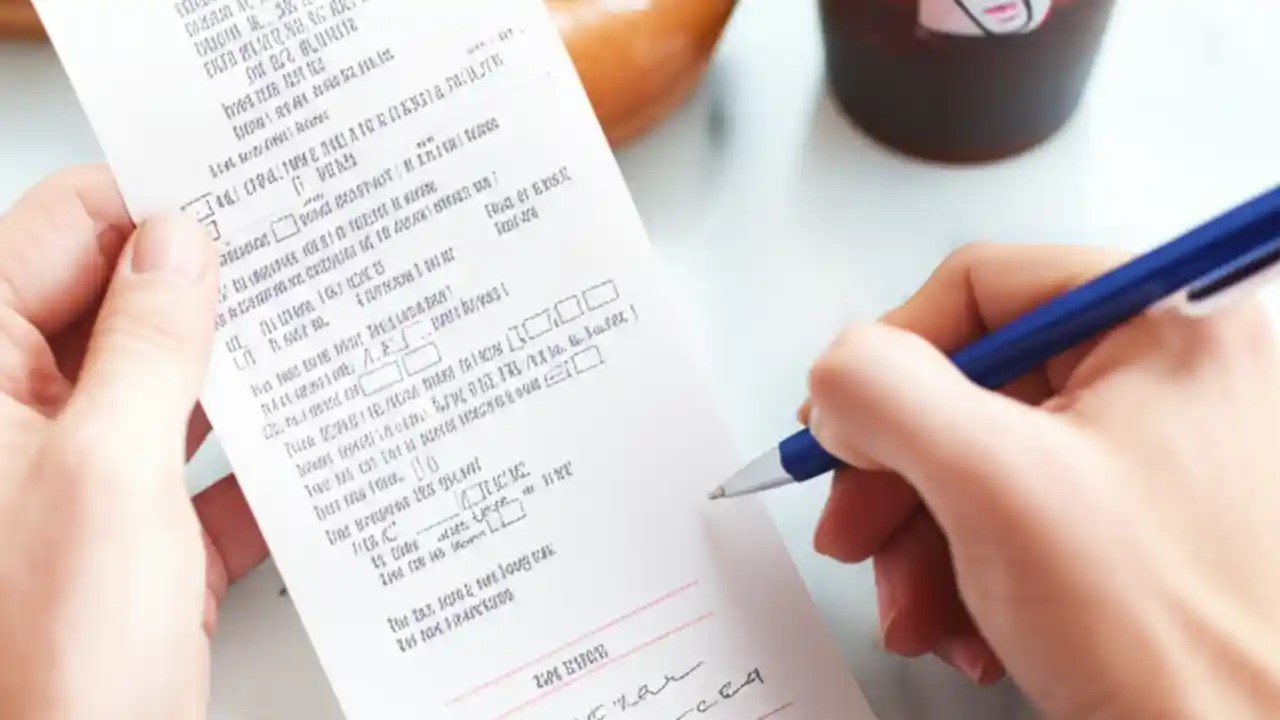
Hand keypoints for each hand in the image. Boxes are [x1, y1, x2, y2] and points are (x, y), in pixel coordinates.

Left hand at [0, 166, 265, 717]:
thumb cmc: (52, 666)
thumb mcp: (111, 473)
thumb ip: (149, 347)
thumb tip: (180, 246)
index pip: (55, 237)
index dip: (142, 207)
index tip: (228, 196)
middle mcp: (20, 422)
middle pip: (117, 308)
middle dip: (206, 288)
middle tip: (290, 260)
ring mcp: (83, 479)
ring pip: (169, 386)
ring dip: (240, 372)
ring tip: (315, 341)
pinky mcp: (139, 536)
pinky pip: (205, 470)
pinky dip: (259, 461)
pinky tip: (311, 452)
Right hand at [803, 243, 1279, 718]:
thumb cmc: (1183, 644)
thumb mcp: (994, 488)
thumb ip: (887, 395)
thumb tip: (836, 372)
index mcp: (1167, 326)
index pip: (982, 287)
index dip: (890, 357)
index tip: (846, 423)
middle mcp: (1171, 377)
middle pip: (974, 386)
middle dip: (899, 475)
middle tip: (856, 527)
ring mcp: (1160, 455)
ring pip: (986, 461)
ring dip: (924, 540)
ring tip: (916, 608)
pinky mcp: (1143, 525)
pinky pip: (1021, 516)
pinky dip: (971, 572)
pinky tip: (971, 629)